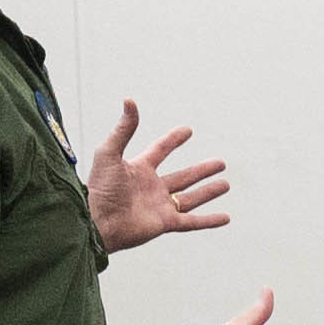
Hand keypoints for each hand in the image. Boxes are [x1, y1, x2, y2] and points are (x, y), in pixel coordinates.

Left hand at [84, 104, 232, 254]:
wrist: (97, 221)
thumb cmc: (98, 188)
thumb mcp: (109, 153)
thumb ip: (123, 129)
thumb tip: (129, 100)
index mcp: (139, 169)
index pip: (160, 150)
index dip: (174, 140)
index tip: (188, 131)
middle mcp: (152, 188)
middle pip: (183, 176)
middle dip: (202, 170)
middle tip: (220, 163)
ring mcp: (160, 206)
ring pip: (191, 198)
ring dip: (208, 191)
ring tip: (226, 183)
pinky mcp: (165, 224)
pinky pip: (192, 221)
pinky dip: (210, 220)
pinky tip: (226, 218)